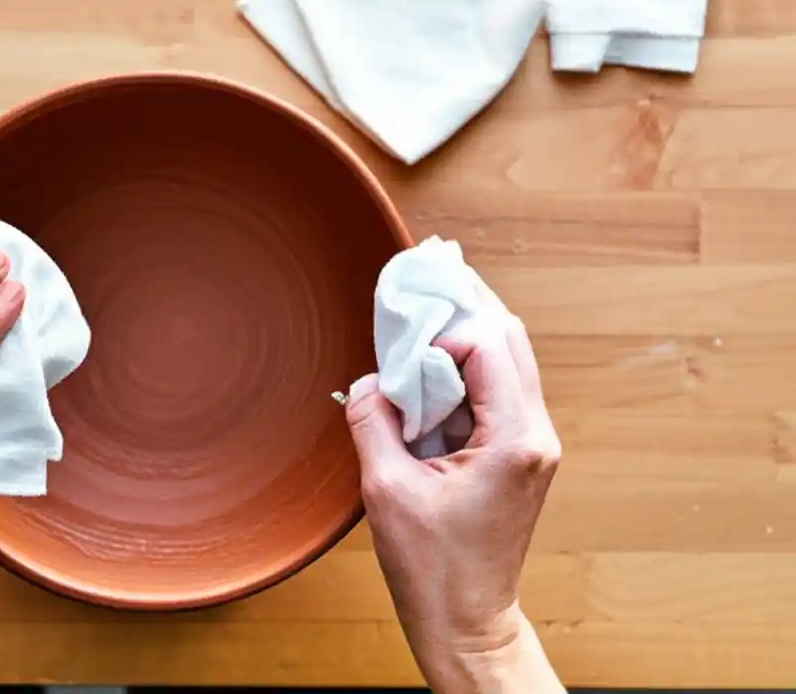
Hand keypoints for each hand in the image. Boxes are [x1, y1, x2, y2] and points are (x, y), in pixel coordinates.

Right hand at [346, 314, 560, 689]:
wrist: (464, 621)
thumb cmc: (432, 568)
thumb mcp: (386, 488)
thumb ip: (374, 421)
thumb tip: (368, 380)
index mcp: (514, 440)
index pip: (488, 346)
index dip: (442, 331)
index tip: (402, 338)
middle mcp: (535, 435)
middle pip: (510, 340)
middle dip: (465, 310)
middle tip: (424, 282)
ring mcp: (532, 445)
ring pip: (508, 362)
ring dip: (466, 338)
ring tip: (424, 317)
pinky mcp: (518, 455)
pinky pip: (497, 393)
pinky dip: (465, 371)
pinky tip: (430, 367)